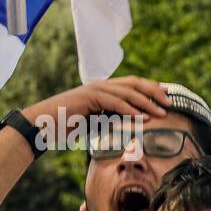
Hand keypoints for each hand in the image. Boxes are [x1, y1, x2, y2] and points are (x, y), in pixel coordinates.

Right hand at [22, 76, 167, 130]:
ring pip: (127, 92)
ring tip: (161, 113)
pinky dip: (130, 110)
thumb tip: (130, 126)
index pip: (132, 85)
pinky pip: (114, 102)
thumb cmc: (63, 127)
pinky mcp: (88, 98)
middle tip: (170, 103)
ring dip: (146, 103)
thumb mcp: (92, 123)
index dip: (151, 90)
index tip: (166, 99)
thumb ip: (109, 119)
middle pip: (134, 83)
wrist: (40, 126)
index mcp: (102, 90)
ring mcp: (93, 89)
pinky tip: (142, 118)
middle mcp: (99, 85)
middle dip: (154, 92)